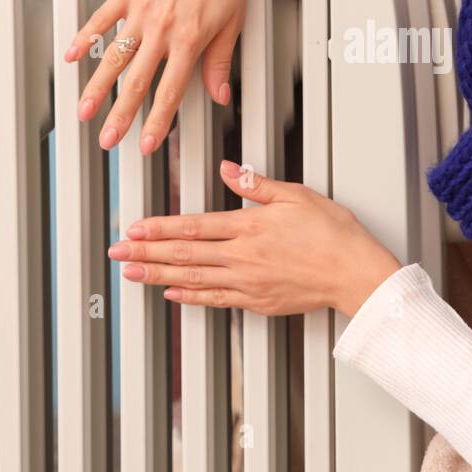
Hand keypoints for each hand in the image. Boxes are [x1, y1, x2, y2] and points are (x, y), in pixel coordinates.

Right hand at [62, 0, 256, 154]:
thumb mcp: (233, 21)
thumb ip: (220, 60)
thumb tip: (219, 96)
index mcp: (190, 39)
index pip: (170, 91)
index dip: (158, 122)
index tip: (146, 146)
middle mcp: (162, 28)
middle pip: (137, 81)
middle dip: (120, 115)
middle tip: (106, 140)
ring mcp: (141, 8)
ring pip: (114, 55)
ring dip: (97, 86)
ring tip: (83, 110)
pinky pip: (102, 17)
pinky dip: (85, 37)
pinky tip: (72, 56)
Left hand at [109, 159, 402, 316]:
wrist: (354, 273)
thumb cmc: (333, 234)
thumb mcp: (296, 196)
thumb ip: (257, 185)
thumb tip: (230, 169)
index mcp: (249, 227)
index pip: (193, 226)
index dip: (159, 227)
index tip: (134, 228)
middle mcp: (242, 258)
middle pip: (184, 254)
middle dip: (145, 252)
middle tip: (116, 252)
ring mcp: (247, 283)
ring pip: (192, 279)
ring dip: (158, 276)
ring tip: (132, 273)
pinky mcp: (257, 302)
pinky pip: (215, 300)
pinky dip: (191, 297)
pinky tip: (173, 293)